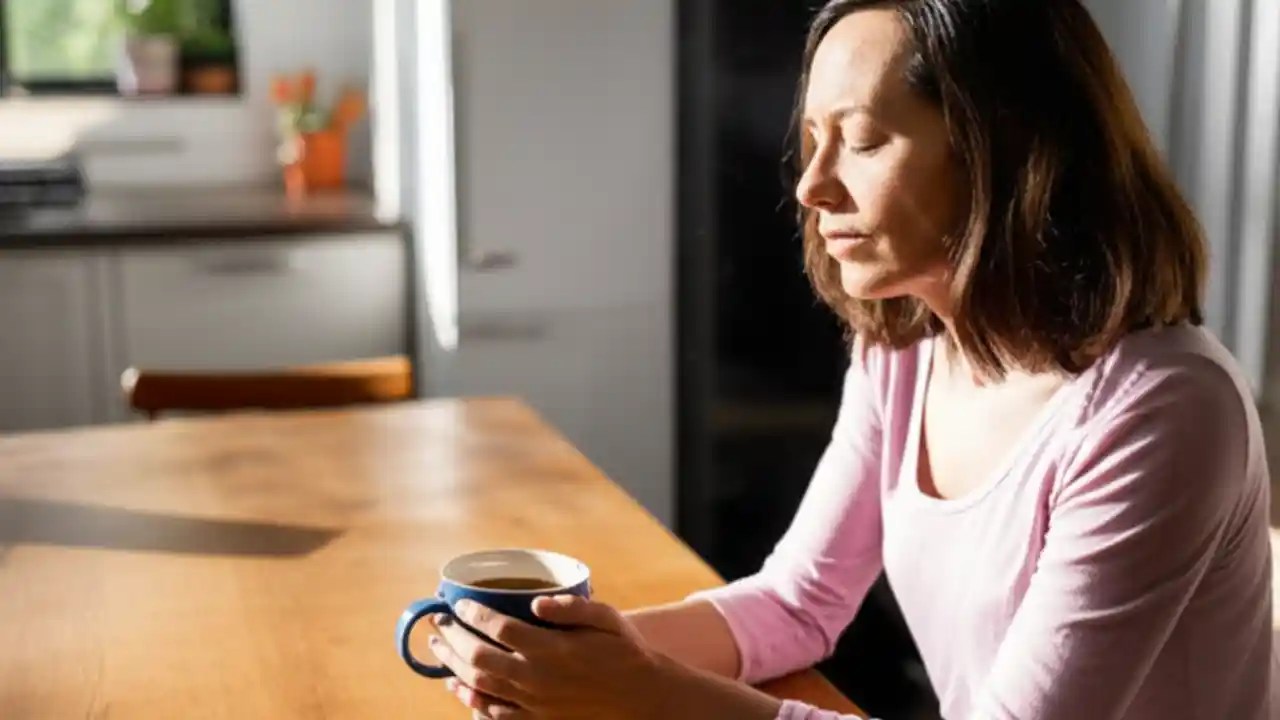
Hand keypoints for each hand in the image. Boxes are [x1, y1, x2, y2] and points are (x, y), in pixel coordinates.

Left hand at [427, 595, 664, 719]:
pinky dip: (470, 700)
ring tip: (438, 650)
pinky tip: (457, 686)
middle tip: (440, 623)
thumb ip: (573, 607)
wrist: (642, 699)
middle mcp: (536, 677)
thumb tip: (535, 602)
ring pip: (479, 685)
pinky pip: (494, 714)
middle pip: (478, 656)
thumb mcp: (608, 618)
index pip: (498, 627)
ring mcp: (534, 703)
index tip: (459, 602)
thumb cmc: (626, 652)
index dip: (473, 613)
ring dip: (452, 665)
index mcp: (552, 648)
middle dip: (453, 637)